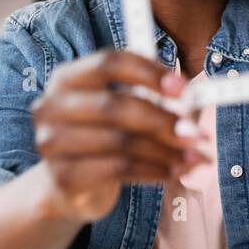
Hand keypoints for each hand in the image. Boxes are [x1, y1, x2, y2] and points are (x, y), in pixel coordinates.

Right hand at [29, 49, 206, 222]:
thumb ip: (150, 96)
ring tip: (193, 157)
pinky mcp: (64, 177)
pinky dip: (153, 170)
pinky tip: (173, 172)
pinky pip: (119, 170)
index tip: (183, 88)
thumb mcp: (120, 108)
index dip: (148, 72)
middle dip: (163, 120)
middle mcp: (52, 106)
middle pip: (115, 105)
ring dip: (165, 151)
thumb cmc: (101, 135)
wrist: (65, 185)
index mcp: (67, 78)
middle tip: (197, 133)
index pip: (109, 63)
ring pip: (120, 142)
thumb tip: (193, 98)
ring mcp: (52, 143)